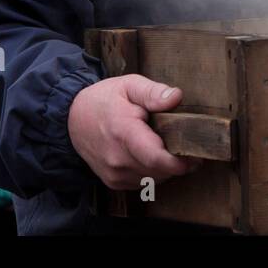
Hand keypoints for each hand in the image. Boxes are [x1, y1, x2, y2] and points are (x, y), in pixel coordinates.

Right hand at [67, 74, 201, 189]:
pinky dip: (153, 172)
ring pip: (154, 179)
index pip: (157, 158)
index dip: (180, 162)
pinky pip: (143, 182)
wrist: (72, 120)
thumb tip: (176, 97)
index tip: (195, 155)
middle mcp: (117, 159)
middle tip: (185, 144)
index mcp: (123, 132)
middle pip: (160, 171)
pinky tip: (150, 154)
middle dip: (177, 161)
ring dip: (165, 168)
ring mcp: (114, 173)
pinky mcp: (113, 182)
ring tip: (166, 146)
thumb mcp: (129, 85)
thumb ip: (153, 92)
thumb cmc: (104, 100)